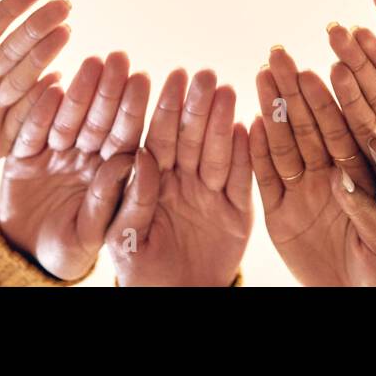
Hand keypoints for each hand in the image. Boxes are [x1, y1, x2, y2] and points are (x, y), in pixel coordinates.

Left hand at [0, 0, 69, 186]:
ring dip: (45, 54)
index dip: (12, 7)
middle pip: (15, 47)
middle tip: (63, 4)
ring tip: (65, 31)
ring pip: (25, 76)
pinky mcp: (3, 136)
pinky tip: (58, 81)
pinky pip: (24, 117)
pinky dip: (41, 101)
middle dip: (39, 25)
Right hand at [0, 53, 150, 281]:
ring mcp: (54, 151)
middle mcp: (85, 154)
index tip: (144, 79)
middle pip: (99, 119)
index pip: (125, 135)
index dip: (133, 108)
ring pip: (68, 118)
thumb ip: (109, 199)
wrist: (25, 256)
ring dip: (79, 91)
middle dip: (108, 89)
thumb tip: (132, 159)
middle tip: (119, 58)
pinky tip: (50, 85)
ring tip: (90, 63)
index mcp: (110, 169)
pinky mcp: (23, 154)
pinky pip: (31, 130)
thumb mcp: (91, 233)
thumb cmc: (69, 247)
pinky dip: (38, 110)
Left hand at [106, 69, 251, 284]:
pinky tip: (250, 127)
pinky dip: (248, 155)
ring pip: (217, 151)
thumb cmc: (140, 271)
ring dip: (222, 121)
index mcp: (150, 178)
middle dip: (196, 105)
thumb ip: (131, 198)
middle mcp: (182, 178)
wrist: (177, 300)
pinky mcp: (238, 209)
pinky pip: (243, 179)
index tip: (169, 77)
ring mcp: (211, 191)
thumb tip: (141, 155)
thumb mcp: (124, 238)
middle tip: (204, 75)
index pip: (156, 136)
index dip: (163, 107)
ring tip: (228, 91)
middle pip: (189, 136)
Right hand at [251, 45, 375, 285]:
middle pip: (309, 126)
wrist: (351, 301)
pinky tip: (248, 122)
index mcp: (358, 176)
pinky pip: (265, 177)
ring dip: (272, 109)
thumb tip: (342, 177)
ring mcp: (302, 192)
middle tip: (280, 53)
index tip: (320, 68)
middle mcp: (328, 176)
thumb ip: (366, 208)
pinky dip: (255, 151)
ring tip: (261, 74)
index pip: (343, 131)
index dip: (332, 100)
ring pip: (284, 143)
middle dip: (294, 89)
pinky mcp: (278, 212)